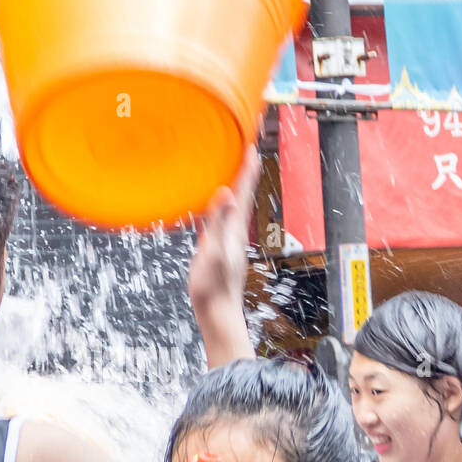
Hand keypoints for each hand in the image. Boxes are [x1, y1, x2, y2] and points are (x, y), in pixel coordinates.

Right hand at [188, 145, 257, 325]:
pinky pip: (217, 222)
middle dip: (243, 173)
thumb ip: (218, 223)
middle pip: (240, 196)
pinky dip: (215, 209)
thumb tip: (225, 193)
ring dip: (231, 189)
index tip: (252, 147)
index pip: (243, 193)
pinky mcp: (216, 249)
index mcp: (234, 229)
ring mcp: (226, 241)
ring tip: (230, 172)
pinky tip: (210, 206)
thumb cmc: (215, 288)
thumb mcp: (213, 252)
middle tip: (246, 151)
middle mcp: (233, 232)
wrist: (216, 313)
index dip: (247, 169)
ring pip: (229, 208)